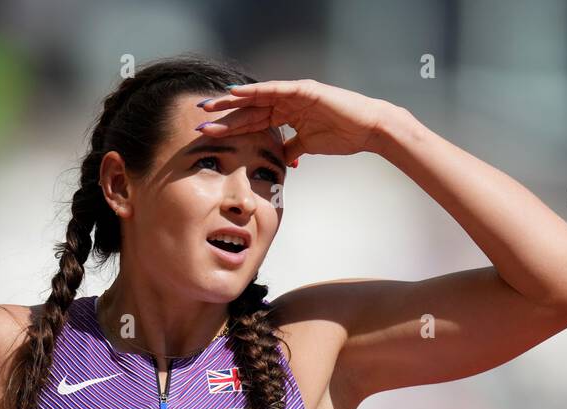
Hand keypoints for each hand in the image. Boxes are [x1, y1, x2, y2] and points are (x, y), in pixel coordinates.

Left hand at [197, 78, 393, 160]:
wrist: (367, 130)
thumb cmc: (343, 135)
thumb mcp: (308, 147)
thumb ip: (290, 149)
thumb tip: (278, 161)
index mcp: (286, 114)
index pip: (252, 121)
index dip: (230, 128)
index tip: (209, 134)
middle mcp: (286, 101)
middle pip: (249, 109)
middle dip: (224, 115)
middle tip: (199, 118)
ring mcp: (294, 93)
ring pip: (257, 97)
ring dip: (232, 101)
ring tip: (210, 105)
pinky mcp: (304, 89)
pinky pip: (275, 89)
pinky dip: (255, 91)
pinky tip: (236, 93)